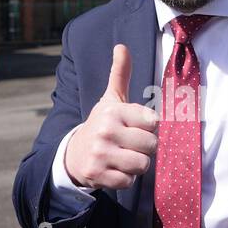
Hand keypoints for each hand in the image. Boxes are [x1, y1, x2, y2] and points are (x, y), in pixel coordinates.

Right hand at [64, 44, 158, 189]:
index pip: (153, 122)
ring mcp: (101, 154)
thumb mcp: (110, 99)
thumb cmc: (101, 125)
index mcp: (113, 111)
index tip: (134, 127)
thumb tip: (121, 46)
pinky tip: (114, 170)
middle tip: (129, 145)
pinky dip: (125, 179)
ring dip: (137, 165)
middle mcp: (106, 131)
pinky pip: (129, 181)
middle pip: (151, 145)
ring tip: (123, 157)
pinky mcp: (98, 175)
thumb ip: (120, 74)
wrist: (73, 155)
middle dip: (145, 148)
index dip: (148, 127)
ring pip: (142, 164)